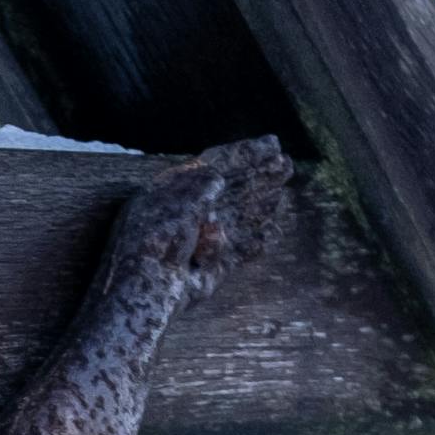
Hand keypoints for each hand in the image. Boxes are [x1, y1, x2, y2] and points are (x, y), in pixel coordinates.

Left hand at [90, 133, 297, 325]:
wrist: (147, 291)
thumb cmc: (154, 243)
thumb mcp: (177, 205)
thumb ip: (200, 189)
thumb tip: (218, 178)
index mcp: (172, 193)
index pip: (212, 166)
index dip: (244, 153)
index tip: (273, 143)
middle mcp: (187, 215)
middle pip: (229, 191)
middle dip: (258, 177)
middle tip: (287, 164)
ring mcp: (199, 243)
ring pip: (237, 219)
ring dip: (260, 206)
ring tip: (282, 194)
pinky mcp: (209, 270)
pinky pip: (238, 253)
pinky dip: (256, 243)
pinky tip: (274, 232)